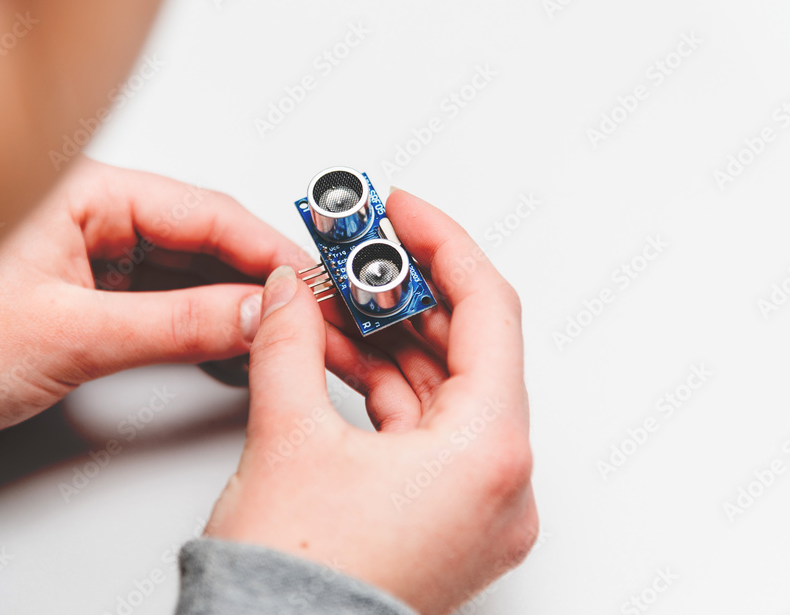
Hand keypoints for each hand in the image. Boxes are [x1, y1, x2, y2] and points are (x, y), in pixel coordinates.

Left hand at [0, 157, 309, 432]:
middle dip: (260, 277)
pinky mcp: (100, 289)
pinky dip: (206, 321)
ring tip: (281, 329)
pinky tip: (236, 341)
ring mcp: (99, 252)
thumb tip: (254, 315)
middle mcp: (95, 214)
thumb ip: (176, 325)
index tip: (308, 279)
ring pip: (192, 269)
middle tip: (309, 308)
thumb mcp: (74, 334)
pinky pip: (170, 297)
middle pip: (205, 237)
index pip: (202, 210)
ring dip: (238, 301)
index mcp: (84, 192)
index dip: (265, 246)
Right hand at [204, 189, 537, 613]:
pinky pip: (429, 430)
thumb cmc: (297, 584)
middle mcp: (502, 482)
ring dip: (390, 339)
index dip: (441, 245)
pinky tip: (341, 355)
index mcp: (490, 453)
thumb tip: (290, 293)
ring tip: (337, 300)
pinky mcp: (448, 519)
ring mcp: (479, 505)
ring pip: (445, 389)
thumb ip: (289, 342)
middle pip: (468, 348)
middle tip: (360, 250)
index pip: (487, 310)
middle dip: (405, 291)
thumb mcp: (288, 438)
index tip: (403, 211)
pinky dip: (389, 389)